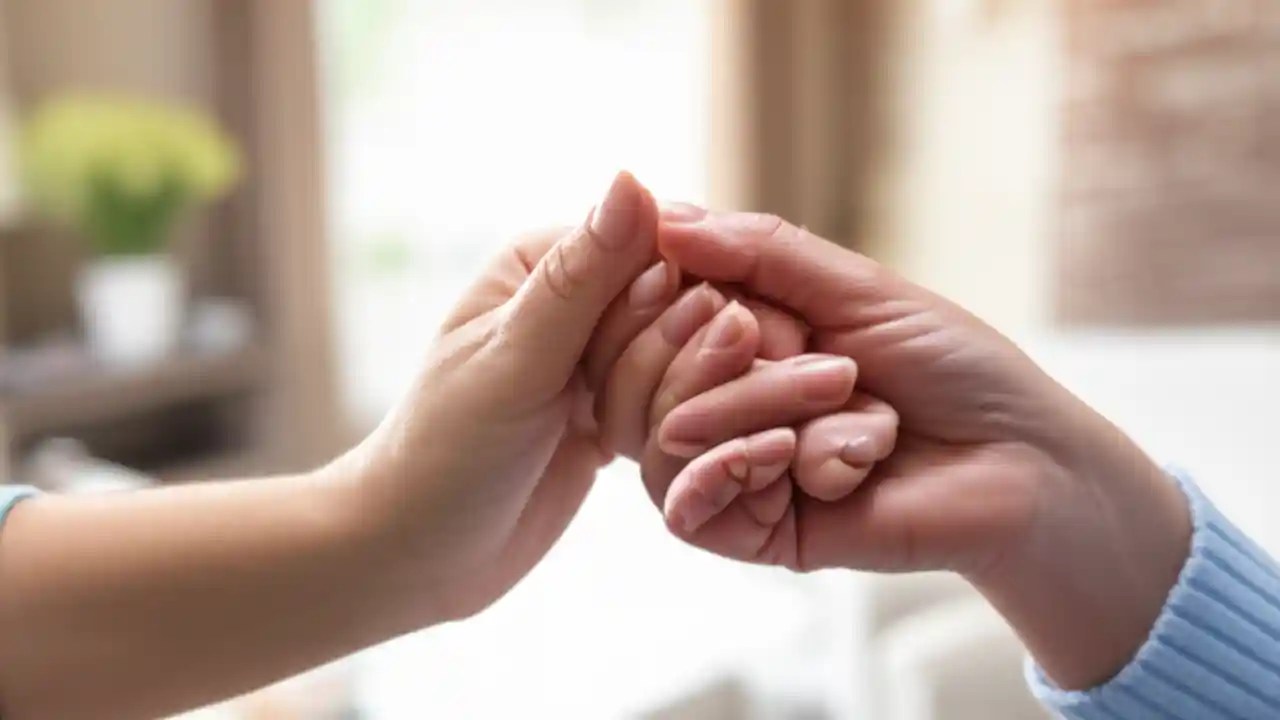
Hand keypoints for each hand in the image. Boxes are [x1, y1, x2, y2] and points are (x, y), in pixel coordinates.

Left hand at [337, 172, 661, 623]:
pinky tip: (621, 454)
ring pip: (694, 358)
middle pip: (686, 305)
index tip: (607, 367)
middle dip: (655, 369)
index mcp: (549, 259)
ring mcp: (607, 354)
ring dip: (657, 406)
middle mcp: (583, 296)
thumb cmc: (446, 453)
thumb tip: (634, 179)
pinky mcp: (624, 408)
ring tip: (597, 435)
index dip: (660, 309)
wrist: (423, 553)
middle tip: (589, 410)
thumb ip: (582, 279)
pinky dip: (664, 431)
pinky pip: (686, 403)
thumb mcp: (514, 360)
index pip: (659, 249)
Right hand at [650, 208, 1191, 688]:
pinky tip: (808, 463)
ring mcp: (732, 466)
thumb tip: (659, 213)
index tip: (706, 290)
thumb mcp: (856, 288)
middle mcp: (724, 398)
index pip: (641, 313)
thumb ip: (757, 251)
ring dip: (762, 406)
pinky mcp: (751, 532)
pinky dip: (743, 469)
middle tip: (826, 358)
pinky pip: (688, 505)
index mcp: (740, 335)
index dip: (654, 297)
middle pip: (640, 374)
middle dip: (727, 356)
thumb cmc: (954, 369)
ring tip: (852, 405)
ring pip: (668, 435)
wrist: (1023, 464)